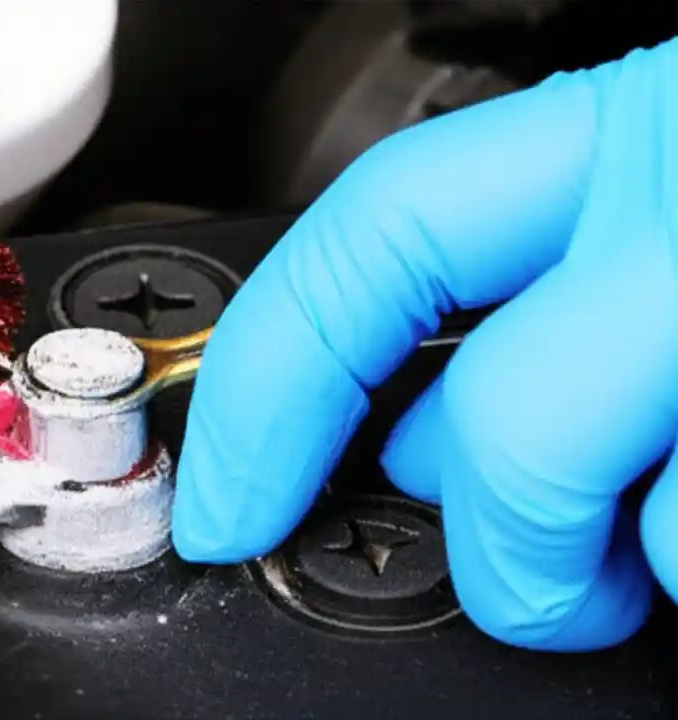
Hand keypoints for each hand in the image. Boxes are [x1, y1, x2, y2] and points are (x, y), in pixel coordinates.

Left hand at [173, 38, 677, 651]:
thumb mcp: (661, 218)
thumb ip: (532, 302)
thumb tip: (417, 434)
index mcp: (637, 134)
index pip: (373, 243)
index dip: (273, 388)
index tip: (222, 497)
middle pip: (507, 427)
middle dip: (493, 543)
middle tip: (523, 575)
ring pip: (646, 530)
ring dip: (625, 574)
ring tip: (662, 548)